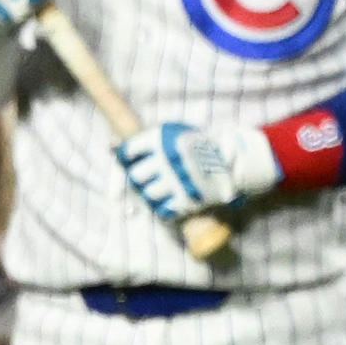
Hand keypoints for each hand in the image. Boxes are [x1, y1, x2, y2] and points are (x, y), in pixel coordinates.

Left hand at [116, 118, 282, 225]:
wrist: (233, 160)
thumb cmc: (197, 146)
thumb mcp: (174, 133)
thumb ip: (146, 141)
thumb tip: (111, 148)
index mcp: (163, 139)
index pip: (128, 152)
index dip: (127, 158)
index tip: (131, 161)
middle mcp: (167, 159)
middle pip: (136, 176)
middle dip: (140, 178)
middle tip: (150, 176)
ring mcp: (177, 181)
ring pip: (147, 195)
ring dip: (152, 193)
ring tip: (163, 187)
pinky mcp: (187, 200)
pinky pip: (163, 210)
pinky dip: (165, 208)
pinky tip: (171, 200)